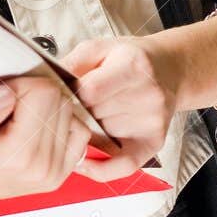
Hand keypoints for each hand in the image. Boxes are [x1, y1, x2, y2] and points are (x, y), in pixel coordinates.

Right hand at [0, 73, 113, 216]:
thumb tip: (7, 94)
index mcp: (17, 156)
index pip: (44, 92)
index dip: (19, 84)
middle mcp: (42, 168)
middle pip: (60, 101)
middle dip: (33, 95)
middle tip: (3, 108)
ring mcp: (53, 174)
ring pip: (71, 114)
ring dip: (46, 108)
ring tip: (16, 119)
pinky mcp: (58, 175)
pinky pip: (79, 134)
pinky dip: (59, 124)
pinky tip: (34, 128)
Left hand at [57, 36, 182, 181]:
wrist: (168, 70)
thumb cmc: (130, 60)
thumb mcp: (100, 48)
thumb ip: (73, 62)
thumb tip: (48, 82)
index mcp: (133, 66)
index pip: (90, 90)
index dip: (69, 95)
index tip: (61, 95)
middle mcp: (147, 95)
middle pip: (95, 114)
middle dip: (79, 111)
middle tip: (78, 105)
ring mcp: (151, 121)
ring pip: (102, 137)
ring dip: (90, 130)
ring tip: (94, 115)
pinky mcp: (154, 142)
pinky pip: (122, 166)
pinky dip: (100, 168)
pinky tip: (84, 161)